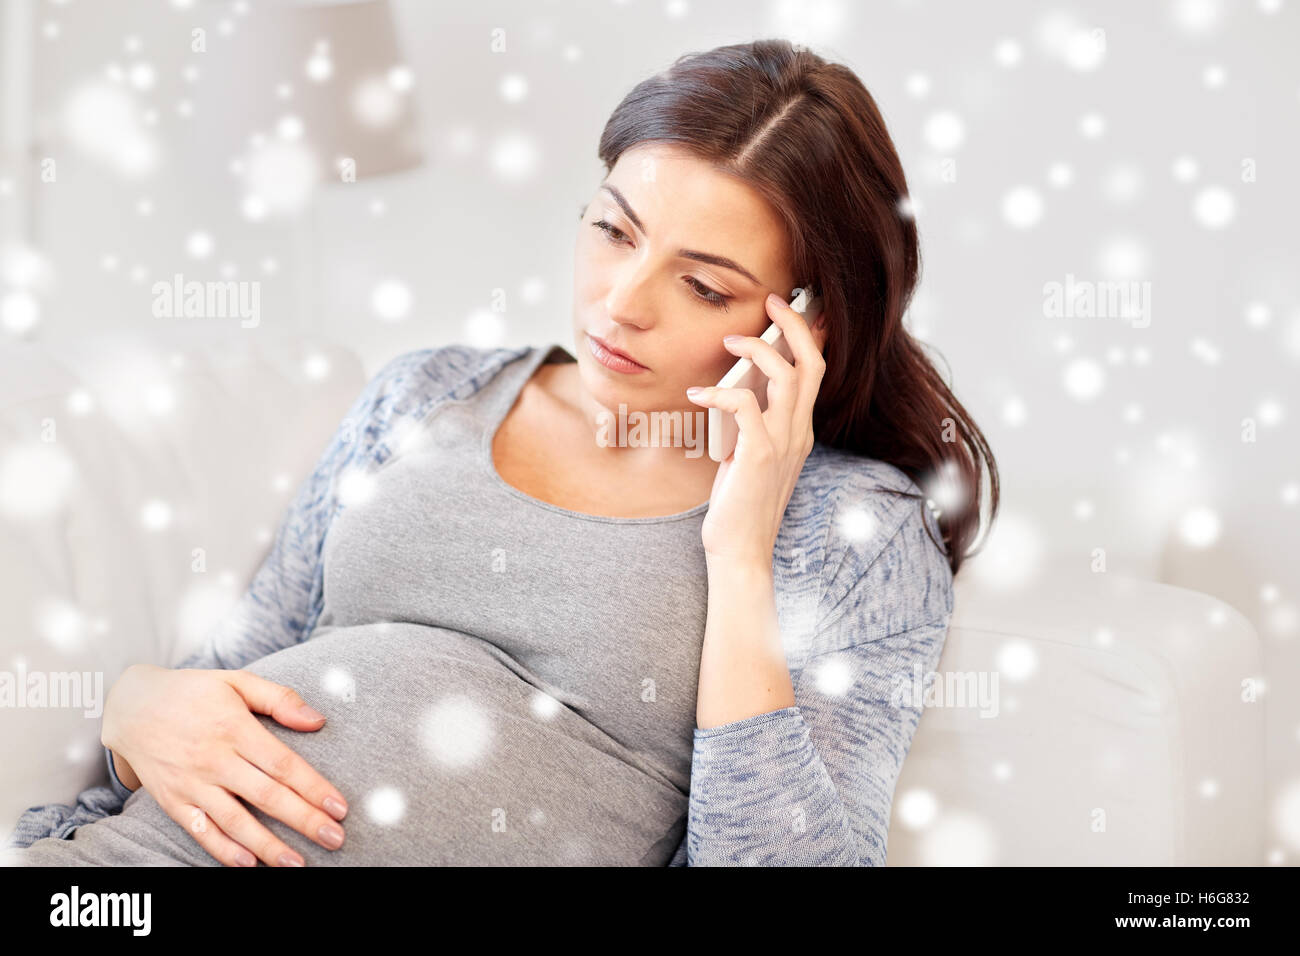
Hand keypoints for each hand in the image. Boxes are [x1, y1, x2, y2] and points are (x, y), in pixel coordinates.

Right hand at [101, 663, 348, 866]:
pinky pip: (200, 830)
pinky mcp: (172, 800)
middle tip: (335, 839)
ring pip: (235, 821)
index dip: (314, 787)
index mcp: (235, 728)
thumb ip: (279, 699)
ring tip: (297, 862)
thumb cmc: (193, 691)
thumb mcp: (237, 681)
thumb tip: (318, 720)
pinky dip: (223, 850)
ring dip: (268, 845)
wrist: (130, 705)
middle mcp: (214, 759)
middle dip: (304, 820)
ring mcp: (192, 783)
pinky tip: (249, 864)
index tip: (340, 807)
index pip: (283, 764)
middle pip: (267, 796)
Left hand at [687, 291, 827, 563]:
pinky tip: (698, 394)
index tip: (789, 309)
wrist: (740, 551)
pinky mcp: (759, 455)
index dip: (808, 336)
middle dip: (794, 325)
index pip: (816, 372)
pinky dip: (721, 391)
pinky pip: (746, 405)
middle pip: (812, 363)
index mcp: (799, 431)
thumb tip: (732, 392)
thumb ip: (749, 426)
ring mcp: (783, 443)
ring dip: (759, 349)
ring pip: (788, 376)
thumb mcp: (747, 456)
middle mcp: (798, 433)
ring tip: (729, 342)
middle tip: (772, 300)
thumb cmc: (738, 506)